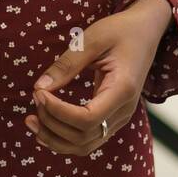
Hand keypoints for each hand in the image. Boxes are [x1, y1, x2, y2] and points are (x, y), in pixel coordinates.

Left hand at [26, 0, 172, 155]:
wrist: (146, 32)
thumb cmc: (121, 30)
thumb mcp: (92, 39)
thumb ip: (66, 65)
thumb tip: (39, 87)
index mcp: (123, 90)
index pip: (88, 119)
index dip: (58, 112)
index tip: (38, 93)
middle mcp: (124, 111)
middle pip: (83, 137)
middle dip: (52, 124)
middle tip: (36, 97)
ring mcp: (120, 118)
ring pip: (84, 145)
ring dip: (54, 138)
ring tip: (31, 120)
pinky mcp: (112, 118)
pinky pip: (88, 139)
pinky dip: (64, 139)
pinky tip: (45, 128)